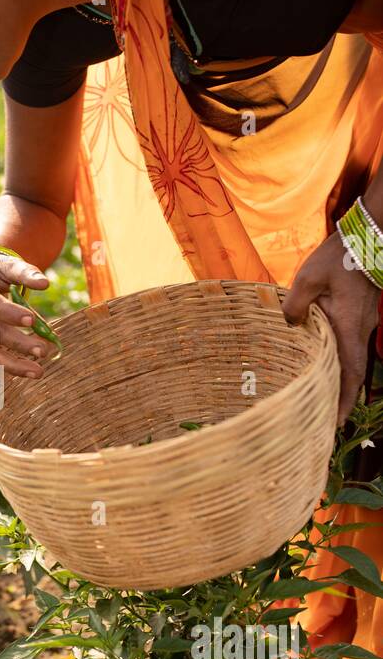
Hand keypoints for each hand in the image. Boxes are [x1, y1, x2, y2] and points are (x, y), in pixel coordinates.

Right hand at [0, 252, 50, 376]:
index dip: (9, 313)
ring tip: (39, 372)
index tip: (32, 321)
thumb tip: (44, 284)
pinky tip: (30, 370)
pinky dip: (10, 367)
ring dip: (14, 364)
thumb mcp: (8, 264)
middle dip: (18, 342)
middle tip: (44, 350)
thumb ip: (25, 272)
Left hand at [282, 230, 380, 422]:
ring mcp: (363, 322)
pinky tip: (323, 359)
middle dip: (339, 397)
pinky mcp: (360, 313)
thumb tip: (288, 324)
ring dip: (339, 378)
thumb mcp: (308, 278)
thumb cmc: (340, 256)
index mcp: (348, 328)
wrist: (370, 234)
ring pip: (352, 358)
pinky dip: (339, 358)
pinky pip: (350, 342)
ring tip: (320, 396)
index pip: (350, 374)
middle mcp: (360, 330)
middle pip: (352, 372)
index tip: (335, 424)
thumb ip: (295, 305)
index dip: (342, 401)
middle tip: (324, 420)